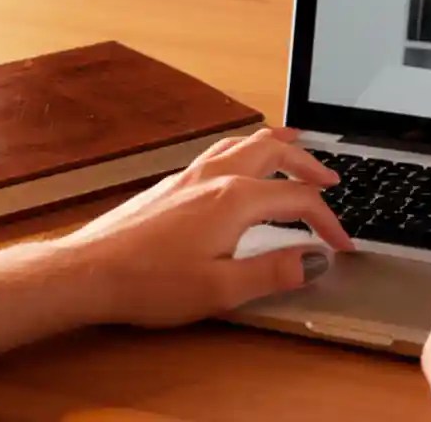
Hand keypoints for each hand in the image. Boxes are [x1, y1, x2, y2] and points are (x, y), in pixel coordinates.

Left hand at [54, 127, 351, 327]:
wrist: (87, 272)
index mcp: (236, 200)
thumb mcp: (222, 289)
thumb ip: (275, 271)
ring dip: (279, 144)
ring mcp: (191, 175)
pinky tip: (242, 164)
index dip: (329, 223)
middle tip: (331, 181)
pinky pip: (222, 149)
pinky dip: (248, 149)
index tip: (342, 245)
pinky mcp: (173, 183)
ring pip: (246, 141)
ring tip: (296, 147)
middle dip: (310, 164)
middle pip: (276, 150)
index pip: (300, 200)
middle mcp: (216, 177)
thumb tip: (315, 260)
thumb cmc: (148, 282)